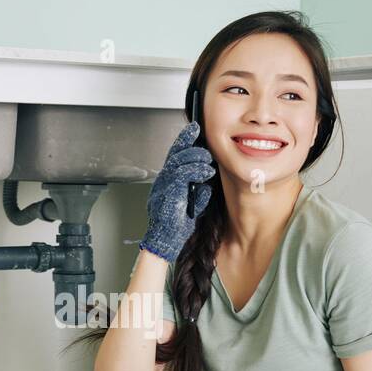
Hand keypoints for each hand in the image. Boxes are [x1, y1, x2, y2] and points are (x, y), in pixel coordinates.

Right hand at [139, 121, 214, 262]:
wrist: (165, 241)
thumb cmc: (176, 227)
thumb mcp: (192, 207)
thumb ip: (199, 195)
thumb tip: (208, 186)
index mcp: (167, 182)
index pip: (175, 156)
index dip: (183, 141)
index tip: (194, 129)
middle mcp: (162, 181)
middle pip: (174, 153)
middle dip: (186, 140)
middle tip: (198, 133)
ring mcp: (163, 187)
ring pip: (178, 161)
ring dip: (195, 156)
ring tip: (207, 158)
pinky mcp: (168, 194)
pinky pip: (181, 175)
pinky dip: (195, 170)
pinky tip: (206, 171)